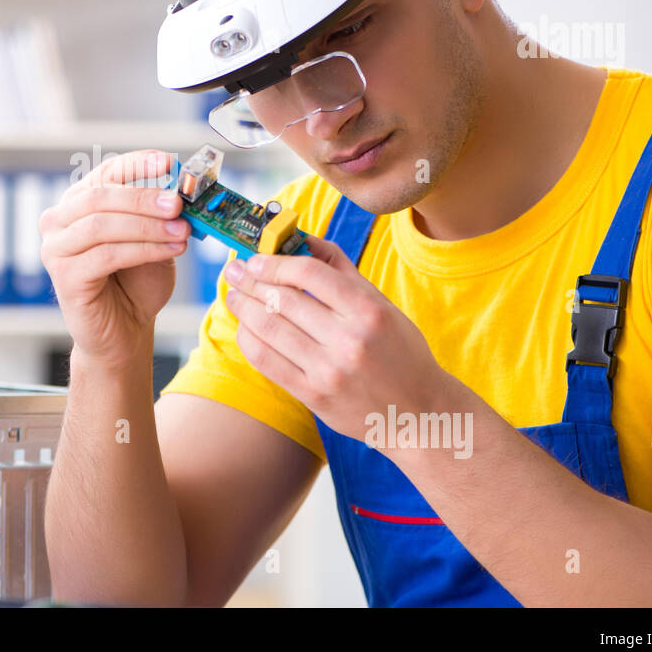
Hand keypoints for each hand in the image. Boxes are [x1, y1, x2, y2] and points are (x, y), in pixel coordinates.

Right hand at [39, 149, 188, 364]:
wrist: (125, 331)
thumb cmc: (136, 283)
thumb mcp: (154, 239)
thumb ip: (160, 214)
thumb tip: (181, 189)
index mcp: (79, 202)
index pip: (106, 172)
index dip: (137, 163)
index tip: (168, 161)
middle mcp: (59, 220)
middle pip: (101, 197)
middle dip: (144, 198)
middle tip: (178, 203)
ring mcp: (56, 249)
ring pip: (102, 225)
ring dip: (148, 226)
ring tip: (181, 231)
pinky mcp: (64, 277)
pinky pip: (107, 255)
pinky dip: (144, 249)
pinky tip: (171, 250)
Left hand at [223, 233, 452, 439]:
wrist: (418, 413)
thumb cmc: (400, 352)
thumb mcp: (381, 305)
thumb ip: (342, 270)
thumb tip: (304, 239)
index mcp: (369, 311)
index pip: (310, 274)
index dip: (275, 262)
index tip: (256, 258)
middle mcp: (349, 341)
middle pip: (283, 300)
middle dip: (250, 281)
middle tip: (233, 270)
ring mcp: (329, 371)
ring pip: (268, 329)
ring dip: (242, 307)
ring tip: (233, 295)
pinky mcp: (314, 396)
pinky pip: (267, 362)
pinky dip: (248, 339)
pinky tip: (244, 326)